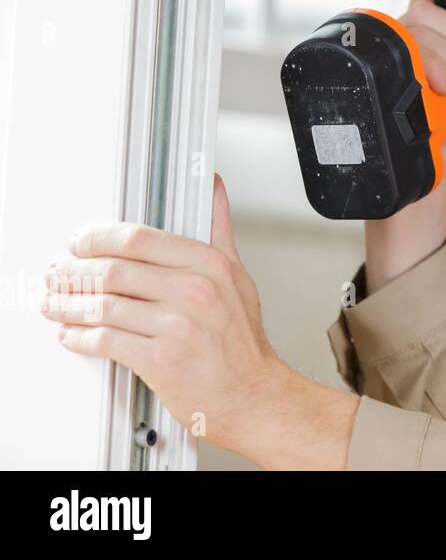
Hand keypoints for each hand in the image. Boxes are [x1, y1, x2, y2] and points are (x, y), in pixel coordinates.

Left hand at [40, 173, 306, 453]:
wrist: (252, 393)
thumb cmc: (242, 341)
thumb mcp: (237, 277)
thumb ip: (219, 231)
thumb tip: (213, 190)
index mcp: (210, 265)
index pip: (138, 239)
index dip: (98, 239)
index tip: (81, 243)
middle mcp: (195, 291)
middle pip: (114, 270)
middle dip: (74, 272)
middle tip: (59, 274)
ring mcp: (178, 326)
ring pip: (104, 306)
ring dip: (69, 306)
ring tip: (57, 304)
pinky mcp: (161, 360)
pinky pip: (106, 342)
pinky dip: (79, 338)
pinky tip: (73, 334)